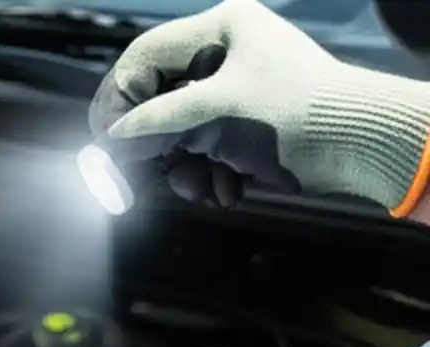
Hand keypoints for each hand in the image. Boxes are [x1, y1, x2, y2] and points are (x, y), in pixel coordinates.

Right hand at [90, 0, 429, 214]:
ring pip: (180, 133)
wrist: (366, 148)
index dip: (119, 105)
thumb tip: (105, 145)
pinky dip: (209, 175)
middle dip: (154, 148)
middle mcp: (225, 55)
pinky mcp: (247, 125)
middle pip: (158, 102)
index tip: (107, 146)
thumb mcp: (212, 115)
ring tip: (201, 190)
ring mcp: (236, 91)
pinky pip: (206, 149)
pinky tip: (227, 190)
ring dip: (184, 170)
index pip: (142, 61)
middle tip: (136, 182)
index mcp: (219, 29)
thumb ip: (151, 126)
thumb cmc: (294, 116)